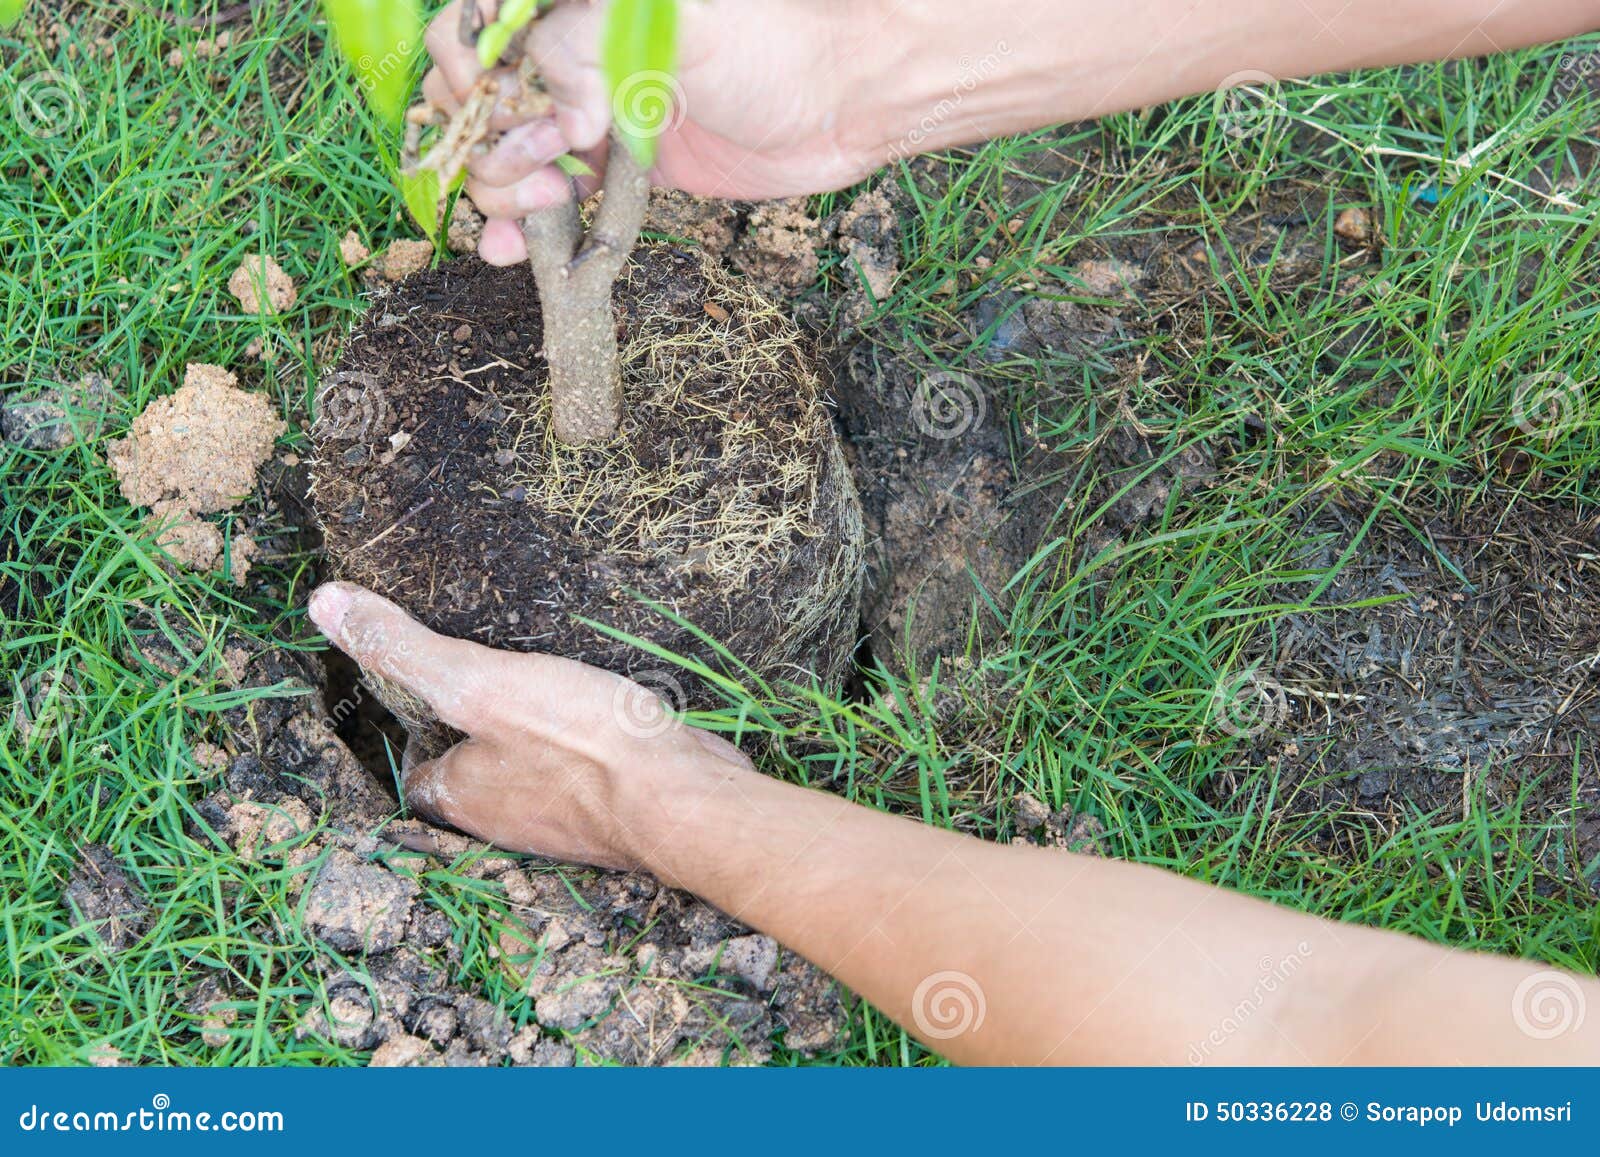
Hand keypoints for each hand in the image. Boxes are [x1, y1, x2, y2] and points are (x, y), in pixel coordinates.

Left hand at [307, 581, 753, 870]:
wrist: (689, 801)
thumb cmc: (581, 744)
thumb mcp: (479, 683)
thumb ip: (406, 648)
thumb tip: (321, 603)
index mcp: (461, 795)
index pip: (418, 769)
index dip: (416, 726)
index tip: (424, 684)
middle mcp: (506, 819)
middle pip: (476, 776)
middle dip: (479, 736)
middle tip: (488, 679)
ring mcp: (567, 821)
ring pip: (534, 778)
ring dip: (535, 742)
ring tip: (544, 687)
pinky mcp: (620, 810)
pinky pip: (588, 776)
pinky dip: (587, 748)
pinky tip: (606, 712)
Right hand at [422, 0, 887, 264]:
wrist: (841, 105)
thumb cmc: (769, 42)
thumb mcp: (672, 24)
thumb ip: (583, 48)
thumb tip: (550, 117)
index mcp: (573, 6)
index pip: (474, 27)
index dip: (465, 69)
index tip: (489, 103)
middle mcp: (570, 56)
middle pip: (477, 103)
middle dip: (489, 141)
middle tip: (547, 162)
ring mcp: (590, 118)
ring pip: (503, 159)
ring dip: (501, 192)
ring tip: (544, 203)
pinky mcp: (616, 174)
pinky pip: (548, 203)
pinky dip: (521, 231)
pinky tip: (511, 251)